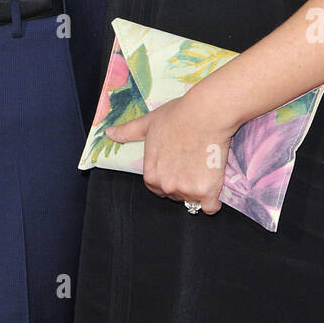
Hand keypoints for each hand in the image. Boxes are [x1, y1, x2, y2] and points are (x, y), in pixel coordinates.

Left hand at [107, 88, 233, 214]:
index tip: (177, 164)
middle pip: (176, 195)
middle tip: (192, 162)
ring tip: (203, 165)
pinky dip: (213, 200)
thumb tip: (109, 133)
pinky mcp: (207, 192)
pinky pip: (211, 207)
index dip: (168, 176)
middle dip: (183, 183)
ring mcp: (187, 190)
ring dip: (199, 189)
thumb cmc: (177, 116)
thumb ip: (128, 132)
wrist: (205, 114)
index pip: (157, 188)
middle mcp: (167, 186)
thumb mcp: (148, 123)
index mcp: (151, 175)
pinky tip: (214, 183)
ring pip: (193, 200)